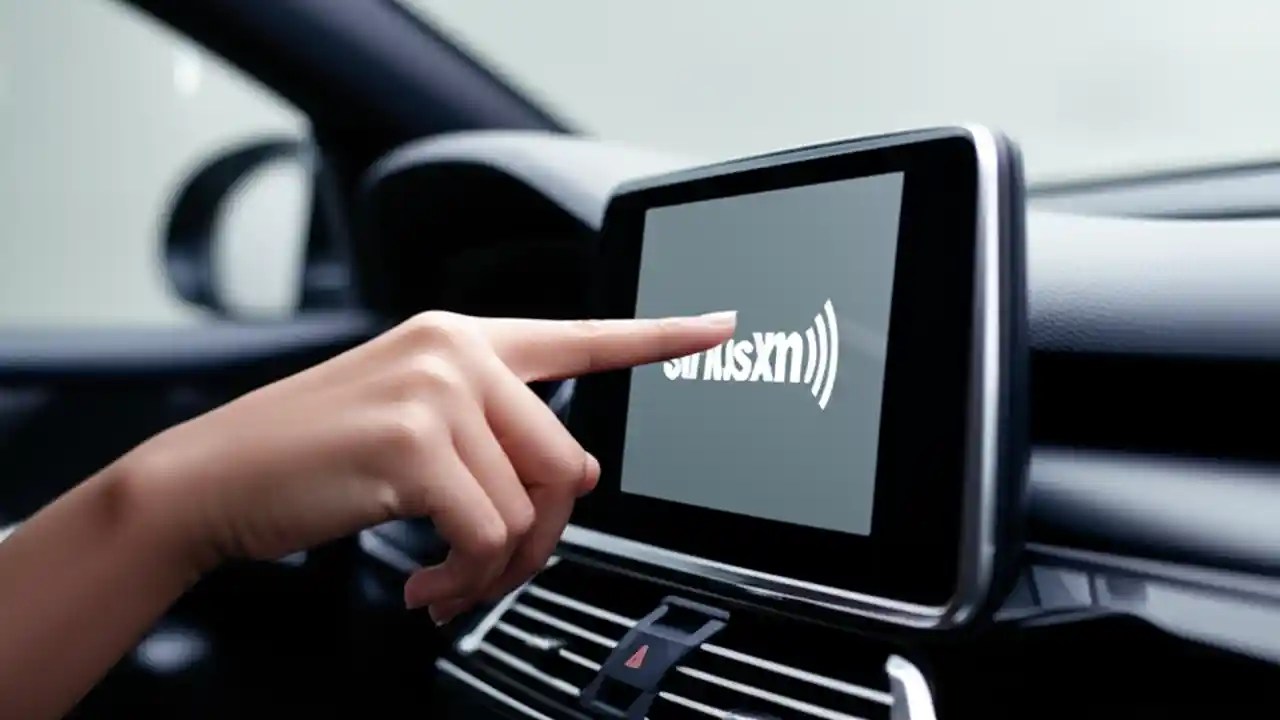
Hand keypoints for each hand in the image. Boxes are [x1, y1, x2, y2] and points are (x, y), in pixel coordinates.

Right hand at [118, 310, 734, 622]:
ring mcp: (438, 390)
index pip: (581, 335)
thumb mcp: (406, 418)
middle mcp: (458, 350)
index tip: (718, 327)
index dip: (660, 337)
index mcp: (463, 338)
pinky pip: (490, 535)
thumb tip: (554, 492)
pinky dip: (467, 578)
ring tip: (448, 582)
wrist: (211, 478)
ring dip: (497, 568)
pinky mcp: (417, 442)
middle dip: (540, 539)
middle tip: (487, 572)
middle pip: (570, 462)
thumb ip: (484, 433)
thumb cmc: (308, 455)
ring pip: (532, 507)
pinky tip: (426, 585)